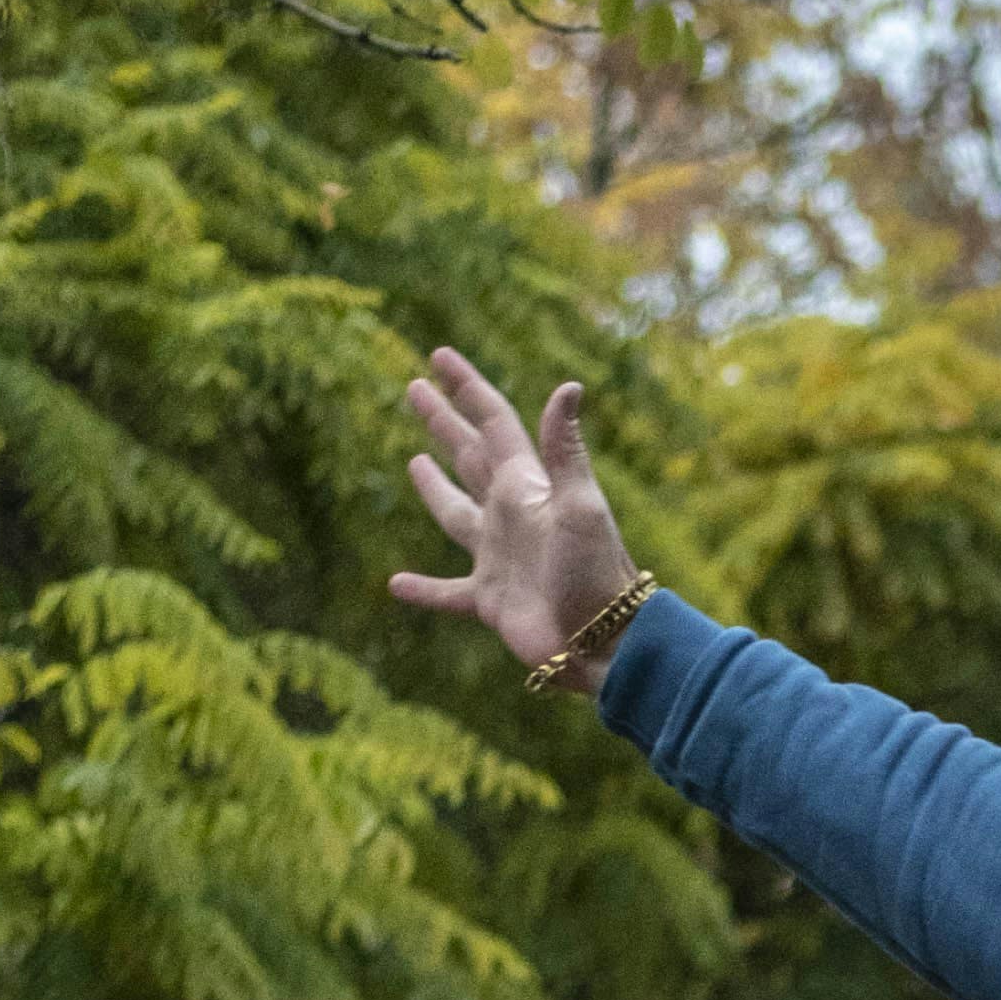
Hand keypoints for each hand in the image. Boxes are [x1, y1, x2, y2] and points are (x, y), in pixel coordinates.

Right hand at [392, 349, 637, 677]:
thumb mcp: (580, 506)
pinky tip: (396, 584)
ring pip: (456, 514)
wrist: (605, 642)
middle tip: (415, 389)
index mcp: (528, 485)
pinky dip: (422, 590)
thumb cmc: (597, 573)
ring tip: (413, 462)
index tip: (439, 357)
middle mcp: (510, 515)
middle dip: (444, 422)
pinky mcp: (489, 601)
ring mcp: (498, 557)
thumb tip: (568, 386)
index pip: (493, 423)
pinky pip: (447, 592)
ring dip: (434, 487)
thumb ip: (564, 450)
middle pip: (469, 456)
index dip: (466, 388)